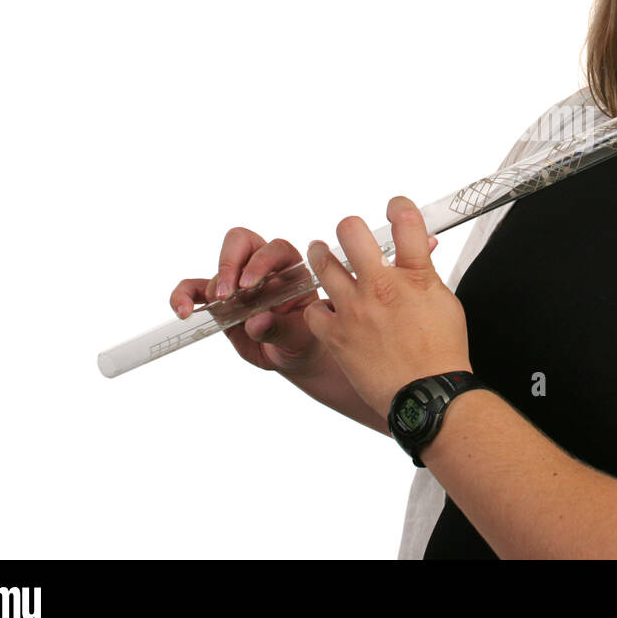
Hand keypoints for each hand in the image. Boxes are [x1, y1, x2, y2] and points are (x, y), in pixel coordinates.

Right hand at [168, 225, 437, 433]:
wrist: (343, 375)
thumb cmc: (368, 341)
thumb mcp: (381, 307)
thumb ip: (396, 268)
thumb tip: (431, 242)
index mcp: (310, 267)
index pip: (284, 247)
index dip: (275, 260)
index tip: (277, 277)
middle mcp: (274, 275)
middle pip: (250, 248)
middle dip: (243, 261)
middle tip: (245, 286)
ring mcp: (247, 290)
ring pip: (223, 264)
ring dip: (219, 274)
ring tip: (219, 298)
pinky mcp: (227, 310)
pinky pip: (198, 291)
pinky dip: (187, 293)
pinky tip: (185, 308)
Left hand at [304, 196, 469, 419]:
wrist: (428, 394)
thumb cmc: (442, 353)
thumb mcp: (444, 303)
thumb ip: (425, 274)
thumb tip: (420, 252)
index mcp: (416, 277)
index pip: (407, 221)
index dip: (399, 207)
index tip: (395, 208)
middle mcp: (383, 287)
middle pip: (352, 232)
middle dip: (349, 228)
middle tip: (349, 235)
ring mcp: (355, 310)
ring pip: (322, 263)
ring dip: (321, 255)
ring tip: (321, 254)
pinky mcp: (336, 335)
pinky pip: (313, 309)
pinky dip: (319, 307)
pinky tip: (327, 310)